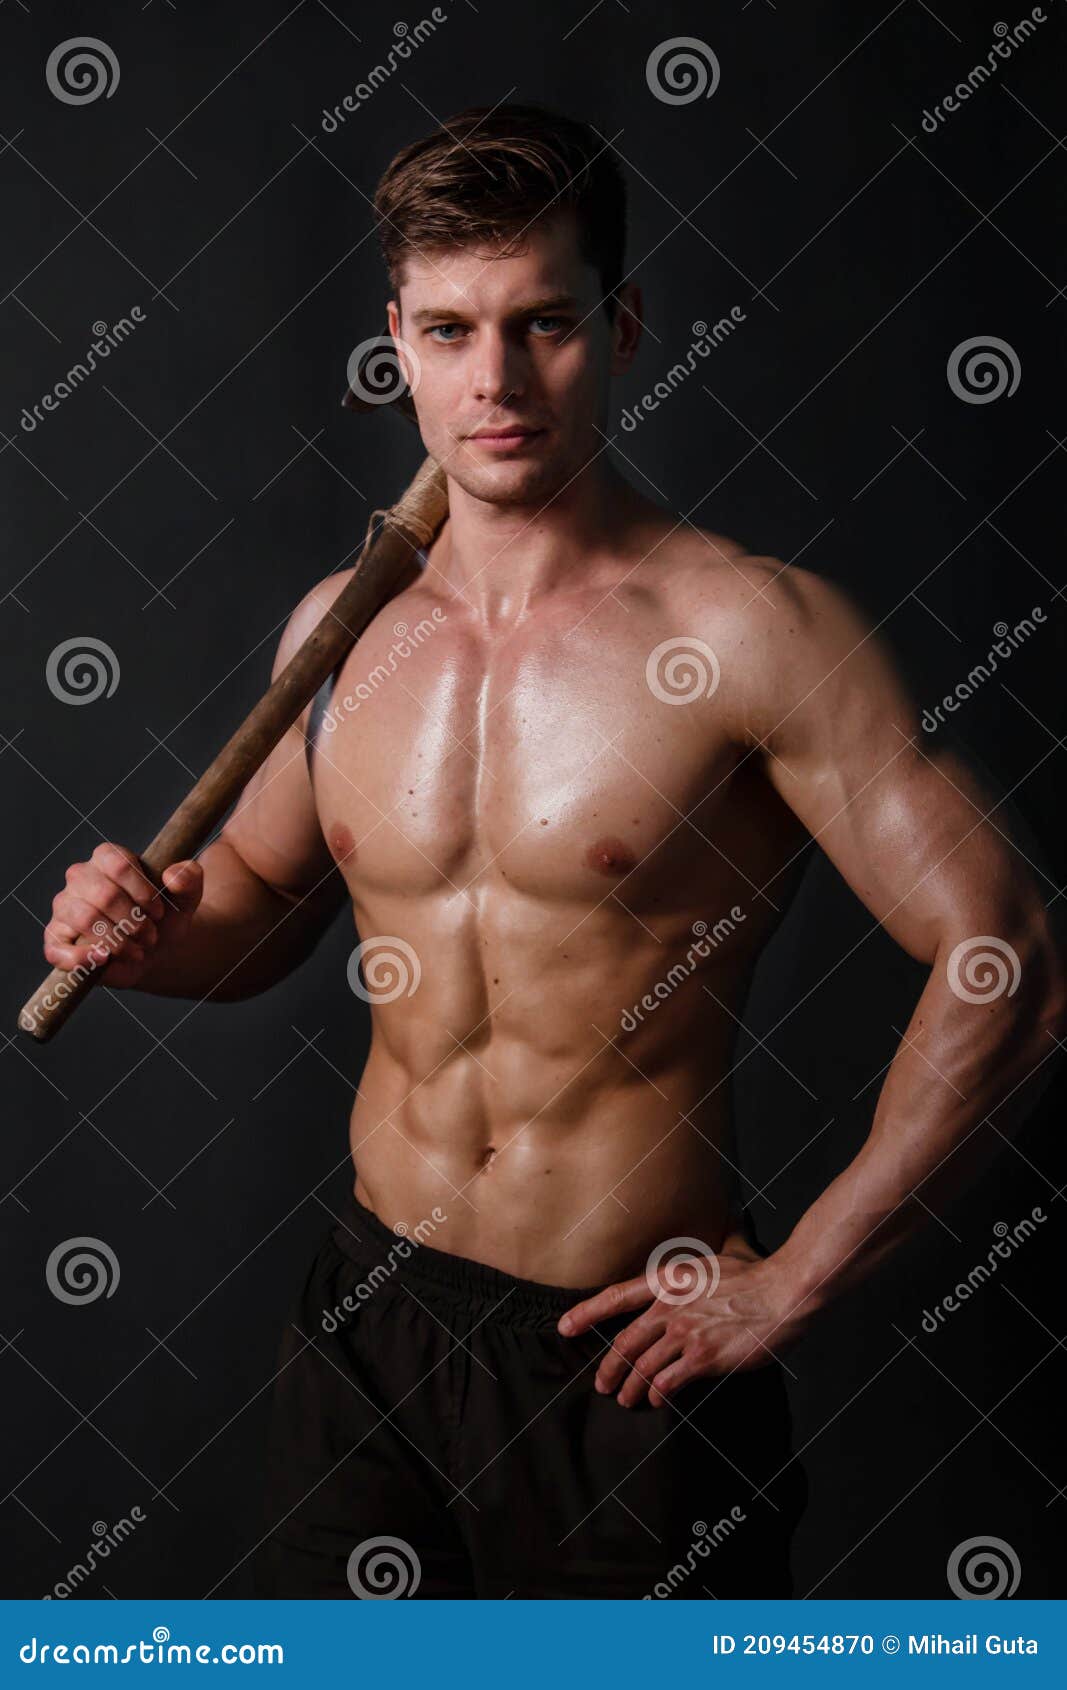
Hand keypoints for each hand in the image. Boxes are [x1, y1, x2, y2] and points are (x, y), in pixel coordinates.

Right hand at [44, 841, 202, 988]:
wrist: (152, 950)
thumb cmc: (163, 917)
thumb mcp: (186, 897)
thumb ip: (189, 878)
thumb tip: (174, 874)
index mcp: (107, 858)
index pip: (119, 863)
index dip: (143, 892)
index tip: (159, 913)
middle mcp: (80, 877)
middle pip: (104, 894)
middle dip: (134, 921)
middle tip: (150, 936)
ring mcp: (65, 907)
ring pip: (85, 917)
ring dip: (118, 940)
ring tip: (137, 950)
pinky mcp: (56, 939)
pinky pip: (57, 948)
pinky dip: (82, 957)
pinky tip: (105, 959)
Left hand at [557, 1250, 810, 1408]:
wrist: (784, 1292)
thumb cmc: (756, 1278)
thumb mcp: (713, 1262)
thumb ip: (694, 1276)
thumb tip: (685, 1277)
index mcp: (669, 1280)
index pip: (616, 1297)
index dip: (586, 1313)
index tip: (565, 1327)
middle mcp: (670, 1306)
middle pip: (624, 1343)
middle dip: (608, 1368)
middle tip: (601, 1385)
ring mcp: (685, 1332)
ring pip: (642, 1368)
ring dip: (630, 1389)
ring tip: (626, 1401)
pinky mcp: (702, 1357)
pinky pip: (668, 1383)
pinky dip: (658, 1396)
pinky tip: (658, 1401)